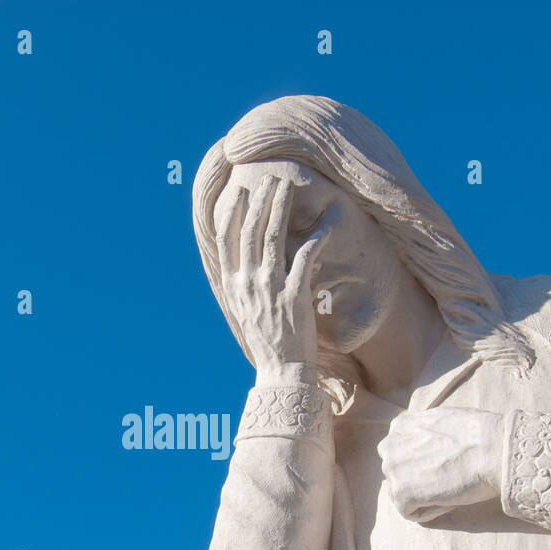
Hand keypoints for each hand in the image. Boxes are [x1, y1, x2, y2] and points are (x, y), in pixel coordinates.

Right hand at [216, 174, 333, 379]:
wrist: (281, 371)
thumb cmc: (266, 341)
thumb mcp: (243, 311)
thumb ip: (242, 284)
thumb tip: (244, 260)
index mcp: (232, 285)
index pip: (225, 239)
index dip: (232, 211)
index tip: (241, 191)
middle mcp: (247, 283)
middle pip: (250, 230)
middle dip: (260, 199)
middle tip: (271, 178)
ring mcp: (270, 288)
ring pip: (273, 236)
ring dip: (281, 206)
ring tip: (289, 186)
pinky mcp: (294, 295)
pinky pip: (305, 256)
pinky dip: (315, 237)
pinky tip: (326, 223)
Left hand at [377, 407, 504, 522]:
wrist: (493, 449)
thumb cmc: (479, 435)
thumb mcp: (443, 420)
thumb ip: (425, 433)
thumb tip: (425, 446)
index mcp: (400, 427)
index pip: (402, 454)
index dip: (425, 464)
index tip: (447, 464)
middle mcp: (389, 447)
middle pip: (400, 475)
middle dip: (421, 482)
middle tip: (450, 478)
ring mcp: (392, 471)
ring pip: (403, 495)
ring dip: (426, 497)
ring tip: (451, 487)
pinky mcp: (401, 494)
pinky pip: (411, 512)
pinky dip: (431, 511)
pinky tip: (449, 499)